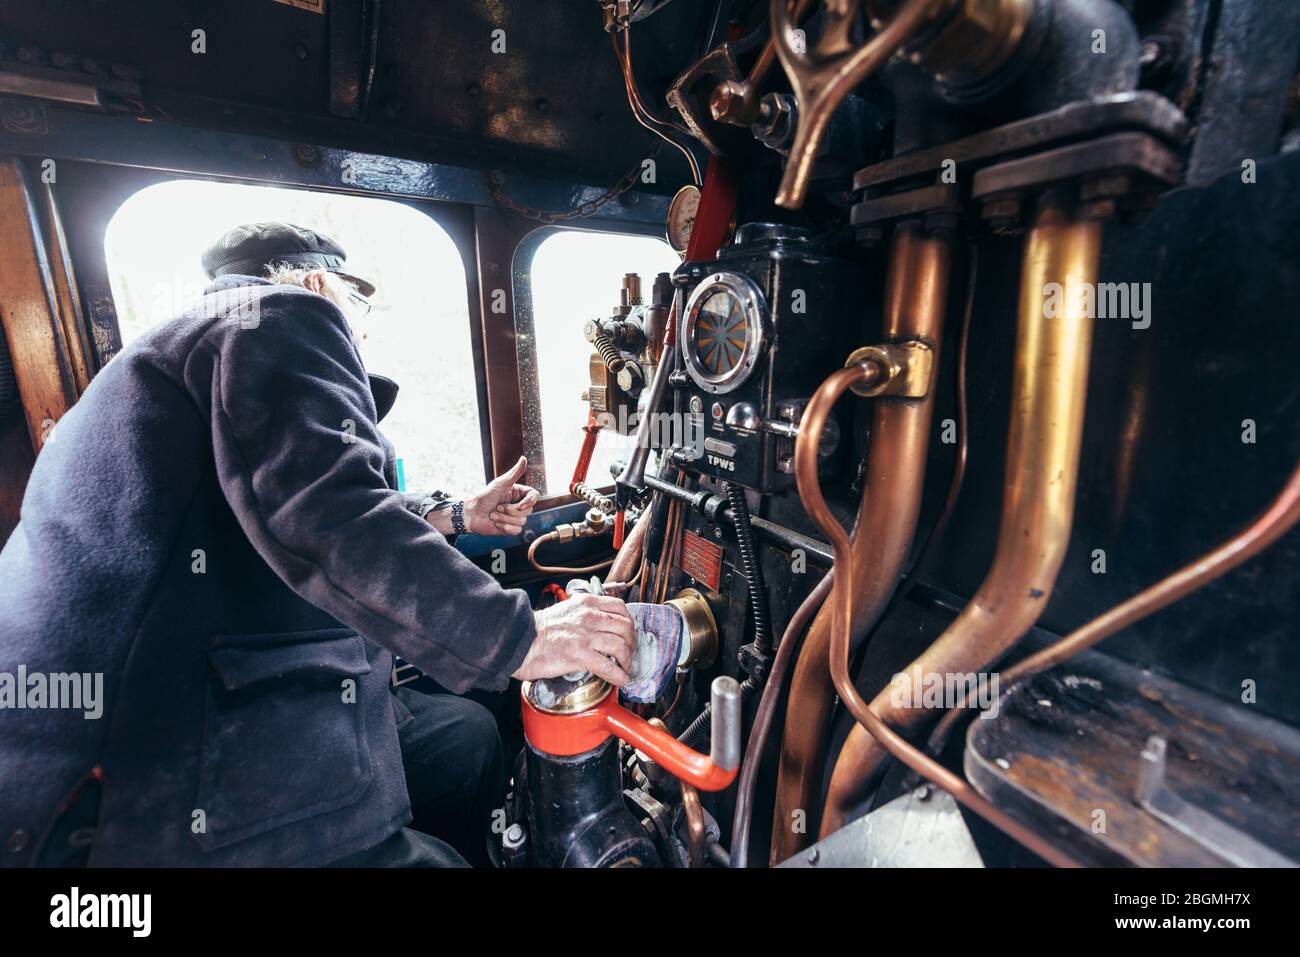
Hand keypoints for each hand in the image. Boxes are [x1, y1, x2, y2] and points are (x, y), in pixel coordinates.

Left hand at [464, 456, 539, 535]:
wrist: (472, 513)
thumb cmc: (486, 496)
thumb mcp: (501, 483)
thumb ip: (515, 472)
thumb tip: (524, 458)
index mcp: (519, 494)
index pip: (534, 497)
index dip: (529, 502)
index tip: (521, 505)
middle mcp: (519, 505)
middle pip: (528, 511)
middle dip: (510, 510)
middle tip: (498, 506)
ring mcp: (515, 518)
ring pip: (522, 522)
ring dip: (504, 519)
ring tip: (493, 514)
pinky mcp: (511, 528)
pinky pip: (516, 531)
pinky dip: (504, 527)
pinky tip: (495, 523)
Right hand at [515, 593, 636, 685]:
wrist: (519, 640)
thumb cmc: (538, 630)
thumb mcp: (566, 610)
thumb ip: (583, 614)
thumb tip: (598, 626)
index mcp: (586, 603)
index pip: (619, 607)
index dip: (629, 622)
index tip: (629, 633)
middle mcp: (589, 616)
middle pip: (625, 628)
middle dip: (631, 643)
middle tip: (628, 653)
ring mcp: (586, 636)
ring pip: (620, 647)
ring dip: (627, 661)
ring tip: (624, 668)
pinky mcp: (580, 655)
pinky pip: (609, 666)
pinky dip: (619, 675)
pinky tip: (620, 680)